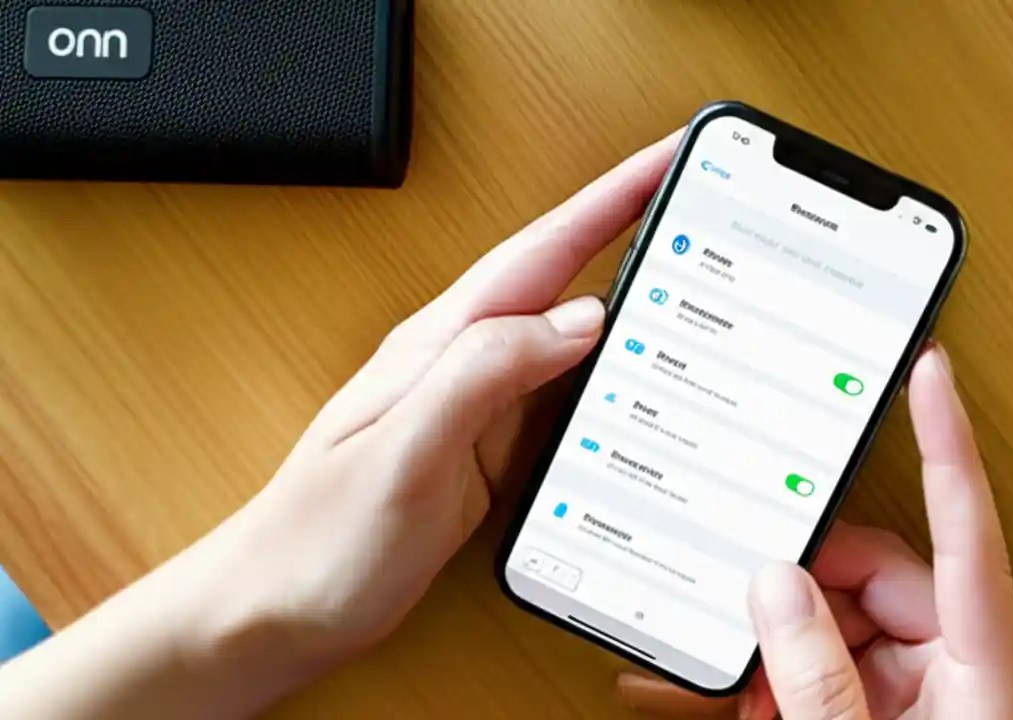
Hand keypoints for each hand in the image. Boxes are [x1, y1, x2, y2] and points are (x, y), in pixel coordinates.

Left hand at [197, 132, 678, 662]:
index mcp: (440, 345)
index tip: (669, 157)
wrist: (276, 609)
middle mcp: (462, 362)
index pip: (541, 253)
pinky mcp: (486, 448)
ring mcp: (476, 405)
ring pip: (568, 336)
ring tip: (689, 277)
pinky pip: (563, 395)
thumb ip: (482, 376)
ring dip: (628, 299)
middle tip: (700, 203)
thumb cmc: (322, 538)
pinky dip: (610, 374)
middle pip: (561, 279)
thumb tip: (577, 318)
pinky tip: (638, 379)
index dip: (610, 200)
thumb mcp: (404, 453)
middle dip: (631, 229)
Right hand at [619, 345, 1012, 718]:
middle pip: (870, 580)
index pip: (965, 530)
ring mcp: (901, 697)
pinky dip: (744, 681)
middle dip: (793, 583)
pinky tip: (680, 682)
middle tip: (732, 583)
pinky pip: (799, 677)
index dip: (949, 443)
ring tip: (695, 654)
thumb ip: (820, 679)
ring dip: (757, 644)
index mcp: (981, 669)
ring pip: (820, 629)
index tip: (932, 374)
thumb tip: (774, 588)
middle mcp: (945, 671)